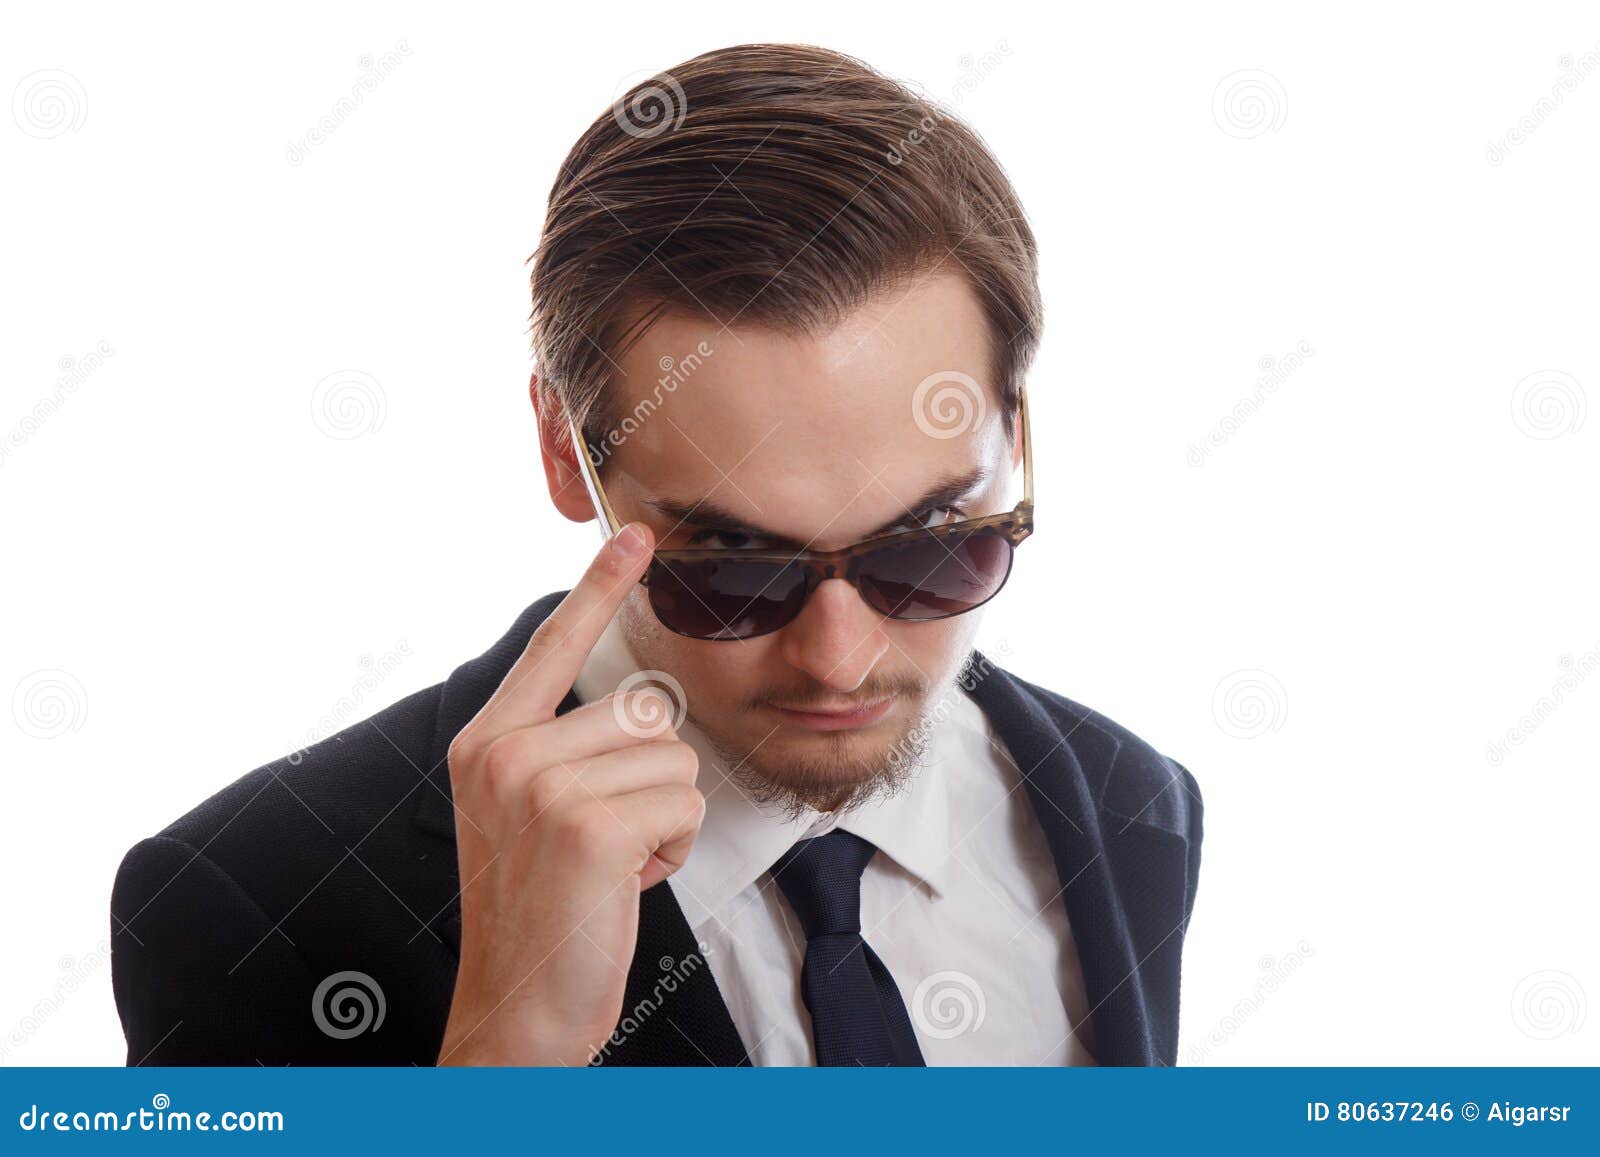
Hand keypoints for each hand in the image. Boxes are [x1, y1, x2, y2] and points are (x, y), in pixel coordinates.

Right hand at [435, 522, 703, 1065]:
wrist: (519, 1010)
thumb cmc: (542, 913)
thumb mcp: (529, 817)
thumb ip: (565, 752)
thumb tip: (644, 710)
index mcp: (488, 743)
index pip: (552, 646)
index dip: (599, 586)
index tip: (638, 534)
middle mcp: (505, 753)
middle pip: (645, 714)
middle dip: (651, 782)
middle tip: (604, 843)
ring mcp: (541, 786)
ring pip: (672, 760)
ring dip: (664, 819)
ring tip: (612, 864)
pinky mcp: (586, 824)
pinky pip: (680, 802)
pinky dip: (673, 849)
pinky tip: (626, 881)